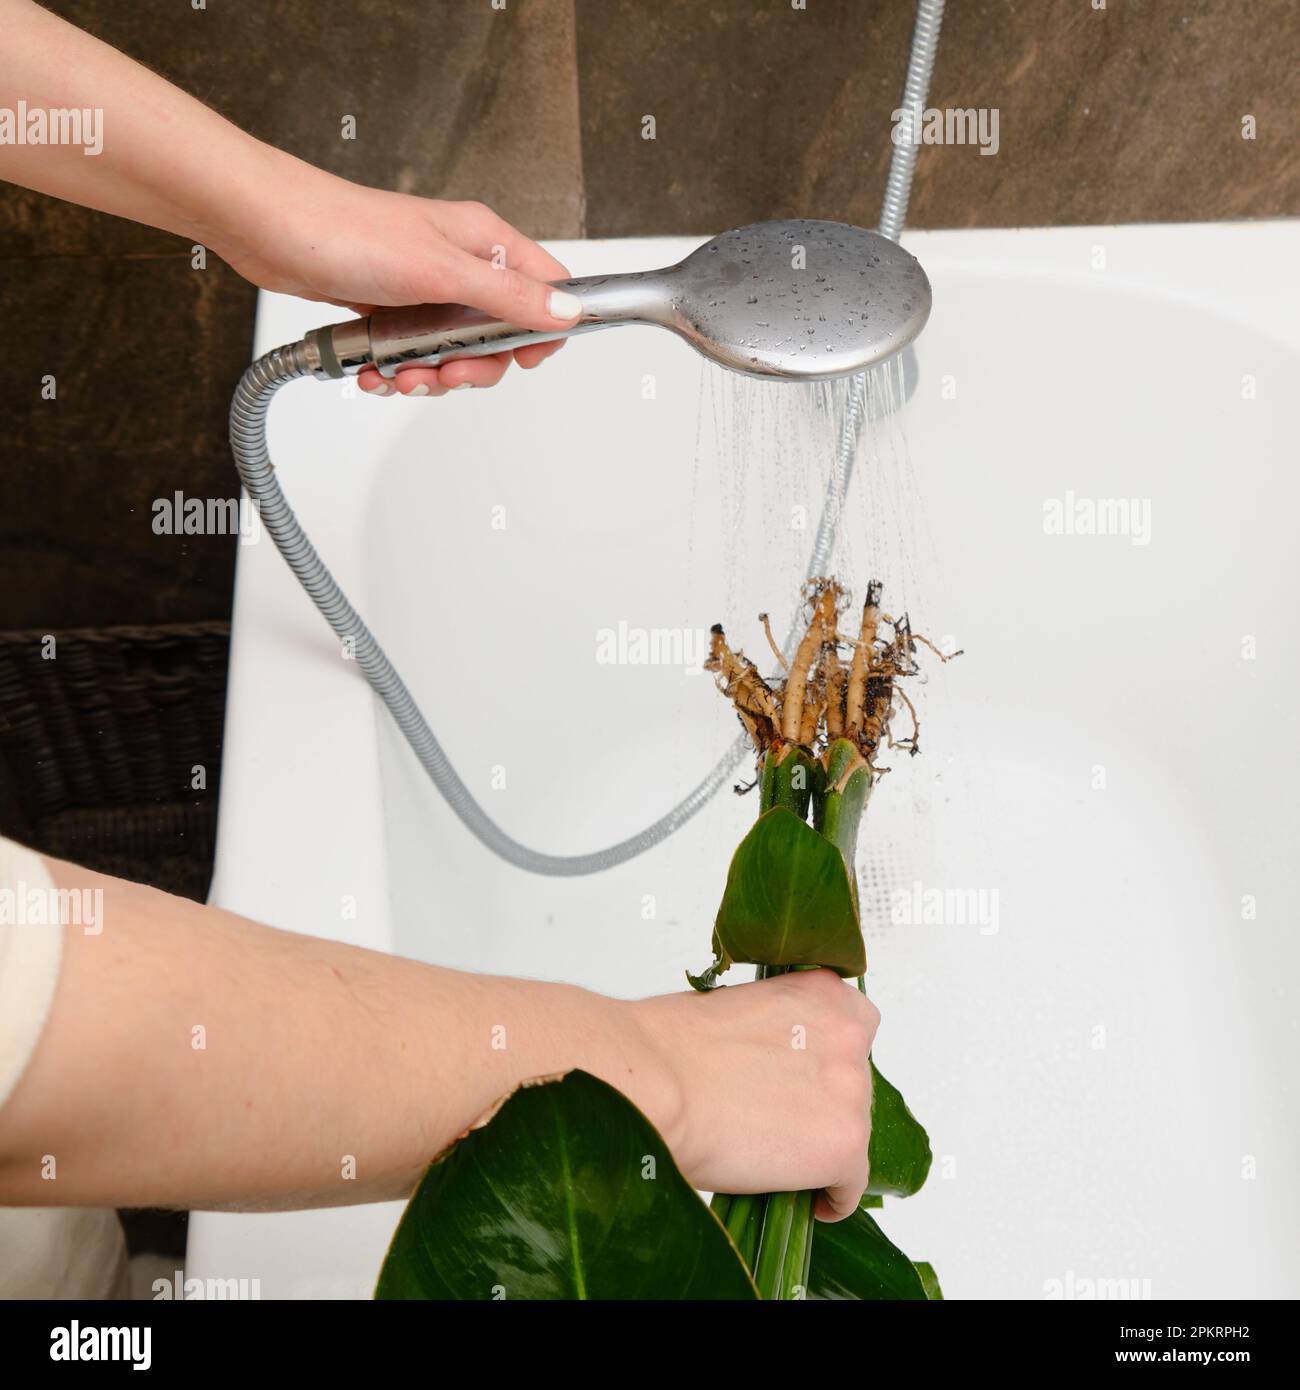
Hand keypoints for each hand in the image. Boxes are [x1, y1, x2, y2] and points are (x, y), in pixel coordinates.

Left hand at [214, 162, 575, 398]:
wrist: (266, 227)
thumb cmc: (344, 230)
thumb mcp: (440, 271)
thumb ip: (507, 296)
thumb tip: (567, 313)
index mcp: (483, 242)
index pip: (546, 288)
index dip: (544, 330)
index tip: (522, 358)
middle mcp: (459, 263)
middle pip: (500, 335)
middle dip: (474, 366)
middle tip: (446, 372)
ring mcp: (425, 289)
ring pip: (455, 351)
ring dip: (430, 376)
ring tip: (399, 377)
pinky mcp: (391, 308)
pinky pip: (413, 353)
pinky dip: (397, 372)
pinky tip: (375, 373)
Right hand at [630, 969, 878, 1220]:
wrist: (655, 1082)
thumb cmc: (672, 1044)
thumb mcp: (740, 1009)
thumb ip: (778, 1032)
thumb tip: (778, 1067)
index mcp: (824, 993)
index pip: (855, 1027)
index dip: (829, 1059)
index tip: (810, 1079)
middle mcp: (849, 1037)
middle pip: (855, 1083)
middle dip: (824, 1103)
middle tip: (782, 1121)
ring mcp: (851, 1093)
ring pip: (852, 1133)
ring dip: (824, 1146)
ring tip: (781, 1161)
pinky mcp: (844, 1148)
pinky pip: (851, 1185)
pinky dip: (834, 1196)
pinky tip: (812, 1202)